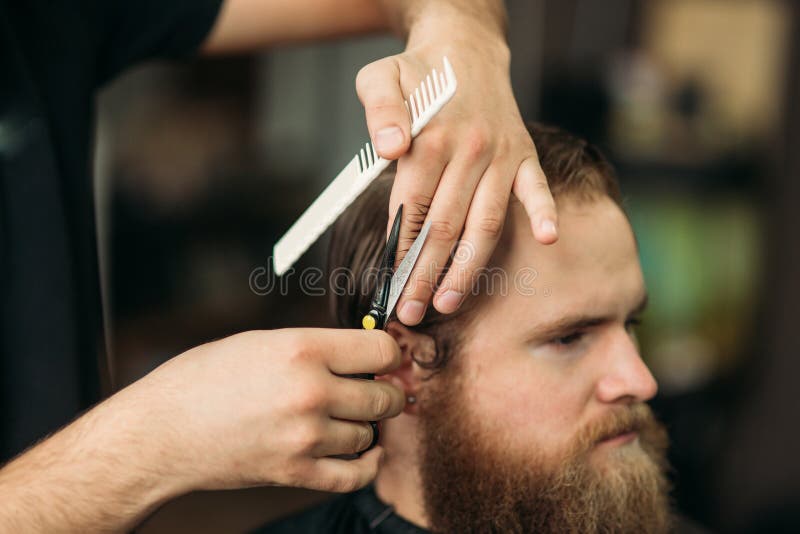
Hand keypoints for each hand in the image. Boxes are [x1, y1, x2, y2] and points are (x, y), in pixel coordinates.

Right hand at [132, 328, 404, 493]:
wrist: (161, 431)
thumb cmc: (205, 377)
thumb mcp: (263, 342)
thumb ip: (317, 347)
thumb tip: (364, 354)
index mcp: (302, 349)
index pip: (383, 352)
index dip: (389, 355)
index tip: (383, 360)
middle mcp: (310, 392)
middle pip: (386, 397)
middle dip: (386, 392)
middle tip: (375, 389)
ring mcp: (304, 437)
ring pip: (369, 434)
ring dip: (365, 427)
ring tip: (347, 416)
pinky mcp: (294, 473)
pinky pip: (354, 475)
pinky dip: (366, 465)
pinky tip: (364, 452)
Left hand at [356, 5, 557, 324]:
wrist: (465, 49)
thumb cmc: (417, 73)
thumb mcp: (380, 77)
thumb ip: (380, 111)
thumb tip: (391, 146)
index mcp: (430, 139)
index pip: (411, 210)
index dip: (398, 254)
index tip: (389, 288)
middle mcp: (469, 151)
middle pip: (445, 226)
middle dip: (424, 275)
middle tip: (410, 312)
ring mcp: (501, 156)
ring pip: (485, 222)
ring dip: (468, 267)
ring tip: (448, 302)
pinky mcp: (524, 155)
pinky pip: (537, 188)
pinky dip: (544, 212)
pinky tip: (547, 240)